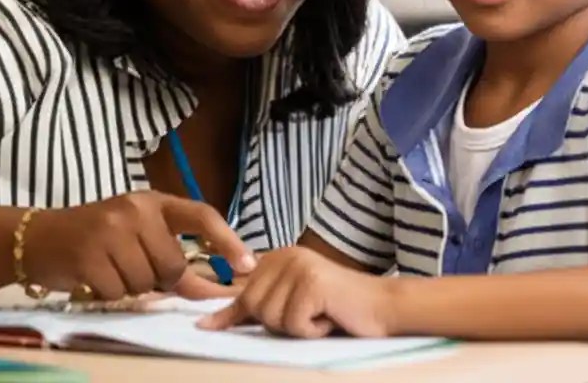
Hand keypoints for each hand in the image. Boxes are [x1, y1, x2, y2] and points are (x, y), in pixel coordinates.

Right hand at [20, 192, 254, 300]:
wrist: (38, 237)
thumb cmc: (96, 237)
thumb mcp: (136, 236)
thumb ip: (174, 258)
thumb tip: (214, 290)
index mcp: (152, 201)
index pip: (200, 215)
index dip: (227, 240)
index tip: (248, 264)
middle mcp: (134, 210)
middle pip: (172, 266)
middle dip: (158, 278)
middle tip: (132, 266)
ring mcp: (110, 230)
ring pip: (146, 283)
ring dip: (131, 287)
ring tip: (110, 268)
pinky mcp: (89, 254)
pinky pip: (119, 292)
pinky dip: (109, 293)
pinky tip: (94, 276)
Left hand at [198, 247, 395, 337]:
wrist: (382, 307)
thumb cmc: (336, 310)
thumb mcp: (289, 305)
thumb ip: (255, 308)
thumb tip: (208, 323)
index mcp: (276, 258)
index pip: (242, 293)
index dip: (230, 316)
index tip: (206, 328)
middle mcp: (285, 256)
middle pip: (252, 307)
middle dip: (277, 323)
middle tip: (307, 317)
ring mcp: (299, 267)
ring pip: (271, 318)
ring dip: (297, 328)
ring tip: (320, 315)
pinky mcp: (312, 282)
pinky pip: (293, 323)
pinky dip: (312, 331)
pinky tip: (329, 317)